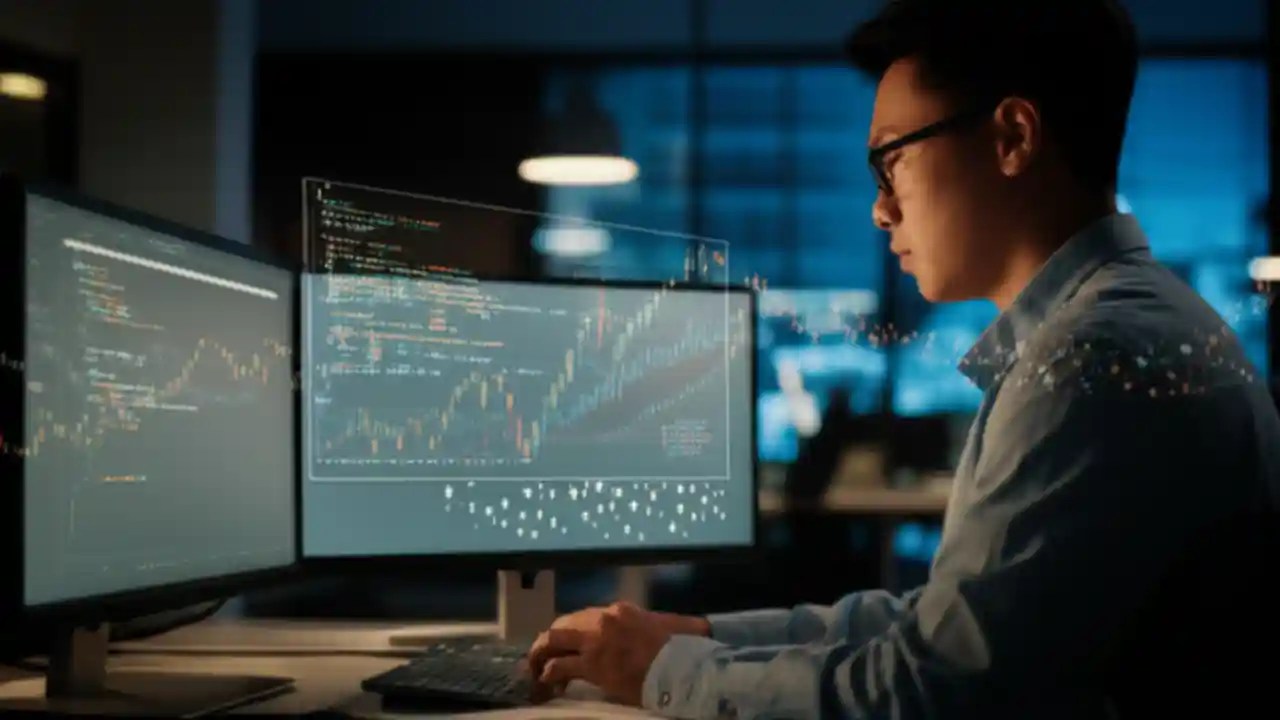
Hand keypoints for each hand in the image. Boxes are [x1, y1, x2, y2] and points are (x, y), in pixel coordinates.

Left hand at [526, 601, 709, 706]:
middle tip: (544, 656)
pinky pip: (558, 668)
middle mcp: (602, 620)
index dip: (576, 632)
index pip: (587, 617)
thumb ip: (672, 623)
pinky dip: (547, 675)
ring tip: (536, 671)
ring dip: (539, 655)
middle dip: (550, 641)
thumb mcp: (680, 626)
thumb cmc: (684, 649)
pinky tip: (547, 685)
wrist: (682, 668)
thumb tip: (696, 627)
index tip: (573, 646)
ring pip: (553, 641)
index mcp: (621, 611)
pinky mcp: (591, 666)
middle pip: (563, 625)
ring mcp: (594, 643)